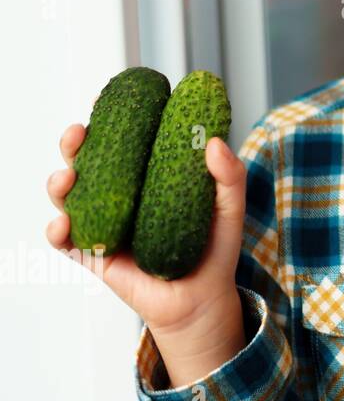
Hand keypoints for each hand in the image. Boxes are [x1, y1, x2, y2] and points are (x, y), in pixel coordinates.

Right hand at [46, 122, 247, 339]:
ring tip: (67, 177)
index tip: (105, 101)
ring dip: (60, 182)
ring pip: (69, 197)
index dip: (109, 121)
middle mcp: (120, 197)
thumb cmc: (215, 249)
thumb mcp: (228, 207)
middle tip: (79, 133)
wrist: (203, 298)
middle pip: (87, 163)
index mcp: (147, 178)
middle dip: (75, 145)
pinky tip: (64, 224)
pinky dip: (58, 230)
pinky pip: (67, 241)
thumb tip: (213, 142)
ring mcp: (104, 225)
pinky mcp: (94, 256)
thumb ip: (228, 176)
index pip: (122, 143)